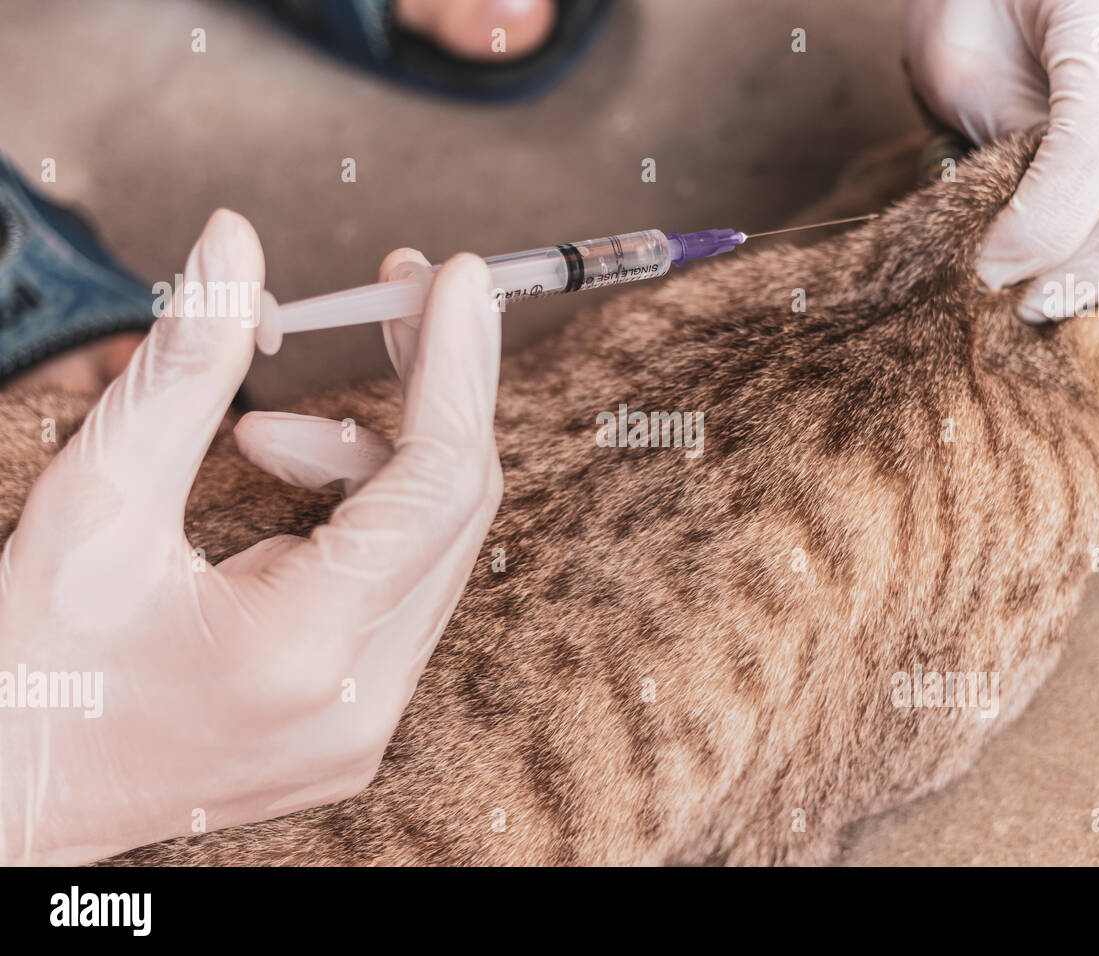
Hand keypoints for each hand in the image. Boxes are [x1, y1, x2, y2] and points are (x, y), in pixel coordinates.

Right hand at [0, 210, 500, 864]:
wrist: (4, 798)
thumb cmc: (23, 670)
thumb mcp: (94, 502)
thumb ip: (182, 369)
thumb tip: (236, 249)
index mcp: (300, 647)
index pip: (434, 481)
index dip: (455, 364)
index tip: (461, 279)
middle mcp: (358, 701)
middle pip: (454, 509)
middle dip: (432, 389)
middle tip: (398, 300)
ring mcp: (363, 724)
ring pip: (429, 550)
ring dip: (372, 459)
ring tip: (261, 432)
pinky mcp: (353, 725)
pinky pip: (398, 593)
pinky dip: (358, 520)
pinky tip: (278, 492)